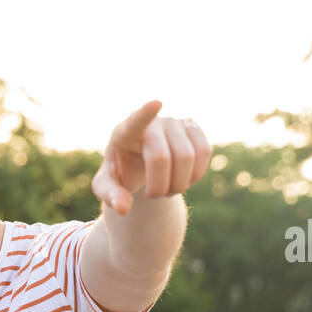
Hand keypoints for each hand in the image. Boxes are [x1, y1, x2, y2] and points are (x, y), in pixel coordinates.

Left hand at [93, 101, 211, 215]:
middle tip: (153, 196)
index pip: (135, 122)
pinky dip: (196, 174)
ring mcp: (174, 122)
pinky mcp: (193, 127)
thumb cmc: (120, 173)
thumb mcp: (106, 187)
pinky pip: (204, 151)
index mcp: (124, 132)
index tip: (156, 103)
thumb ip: (111, 196)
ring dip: (179, 184)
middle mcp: (152, 122)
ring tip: (167, 189)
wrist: (138, 165)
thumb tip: (124, 208)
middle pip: (162, 158)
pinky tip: (184, 179)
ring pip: (188, 156)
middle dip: (159, 187)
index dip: (146, 113)